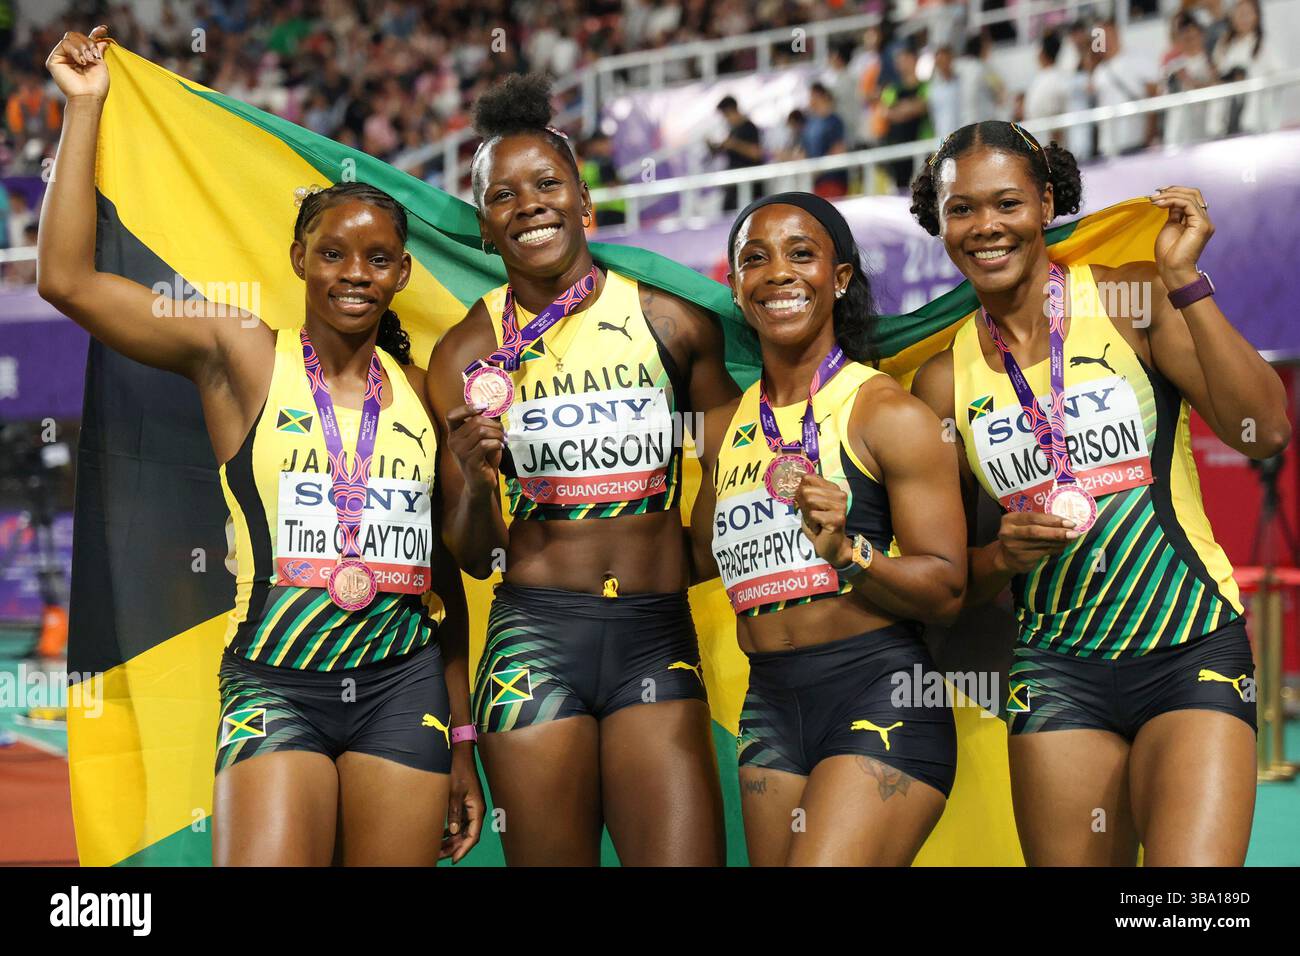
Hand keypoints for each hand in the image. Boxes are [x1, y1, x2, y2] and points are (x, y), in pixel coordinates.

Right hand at [46, 26, 111, 100]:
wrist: (89, 96)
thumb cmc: (97, 85)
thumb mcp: (101, 64)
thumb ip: (98, 51)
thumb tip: (103, 40)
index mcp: (81, 57)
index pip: (85, 40)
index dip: (94, 33)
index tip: (104, 29)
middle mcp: (70, 57)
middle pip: (77, 36)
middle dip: (89, 43)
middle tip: (94, 56)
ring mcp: (61, 57)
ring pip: (70, 37)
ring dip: (83, 47)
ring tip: (88, 60)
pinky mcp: (54, 60)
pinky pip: (64, 44)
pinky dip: (75, 51)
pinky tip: (81, 61)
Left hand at [440, 742, 484, 863]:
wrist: (459, 754)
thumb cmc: (458, 770)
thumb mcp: (454, 792)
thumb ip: (454, 812)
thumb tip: (453, 832)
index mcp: (477, 809)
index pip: (473, 836)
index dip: (463, 849)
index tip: (454, 859)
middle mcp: (475, 810)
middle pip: (467, 835)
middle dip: (454, 847)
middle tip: (439, 856)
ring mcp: (470, 807)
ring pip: (462, 830)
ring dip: (452, 840)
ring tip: (437, 849)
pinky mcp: (463, 804)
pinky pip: (459, 822)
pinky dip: (451, 831)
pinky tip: (441, 835)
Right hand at [446, 403, 504, 493]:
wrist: (481, 483)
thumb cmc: (483, 459)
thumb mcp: (482, 439)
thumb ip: (484, 425)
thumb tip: (496, 408)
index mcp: (454, 434)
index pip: (451, 415)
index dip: (467, 408)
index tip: (484, 407)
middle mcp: (453, 441)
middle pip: (475, 421)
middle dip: (494, 424)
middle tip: (503, 431)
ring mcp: (460, 451)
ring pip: (482, 431)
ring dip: (497, 434)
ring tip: (504, 440)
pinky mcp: (470, 460)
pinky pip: (486, 444)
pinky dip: (497, 443)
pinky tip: (501, 447)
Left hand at [794, 473, 851, 566]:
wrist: (833, 546)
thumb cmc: (820, 525)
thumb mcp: (810, 506)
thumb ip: (805, 493)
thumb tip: (795, 483)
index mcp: (833, 488)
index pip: (809, 478)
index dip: (800, 490)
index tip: (803, 502)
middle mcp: (839, 495)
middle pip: (807, 491)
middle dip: (803, 505)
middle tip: (811, 516)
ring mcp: (840, 506)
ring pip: (810, 501)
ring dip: (808, 515)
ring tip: (816, 522)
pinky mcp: (837, 518)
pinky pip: (813, 515)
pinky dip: (812, 524)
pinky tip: (820, 528)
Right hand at [993, 510, 1078, 574]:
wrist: (1006, 557)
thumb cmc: (1019, 536)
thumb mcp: (1023, 524)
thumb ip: (1038, 522)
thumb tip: (1065, 523)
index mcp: (1010, 519)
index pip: (1033, 517)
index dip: (1052, 520)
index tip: (1069, 522)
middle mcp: (1009, 533)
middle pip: (1036, 531)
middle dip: (1057, 532)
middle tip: (1074, 533)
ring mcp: (1014, 547)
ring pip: (1042, 543)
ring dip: (1060, 541)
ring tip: (1071, 539)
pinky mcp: (1022, 559)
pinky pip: (1043, 552)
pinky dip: (1056, 549)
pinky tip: (1063, 546)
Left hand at [1151, 186, 1213, 288]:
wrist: (1172, 270)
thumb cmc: (1169, 254)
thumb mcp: (1170, 227)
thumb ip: (1175, 214)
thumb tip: (1171, 200)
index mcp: (1197, 220)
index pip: (1191, 197)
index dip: (1175, 191)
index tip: (1158, 193)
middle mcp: (1204, 219)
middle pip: (1193, 193)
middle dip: (1173, 190)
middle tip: (1155, 194)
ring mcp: (1204, 222)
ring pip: (1190, 197)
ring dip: (1169, 196)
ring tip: (1154, 200)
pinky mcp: (1201, 225)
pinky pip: (1187, 204)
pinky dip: (1172, 201)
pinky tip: (1160, 204)